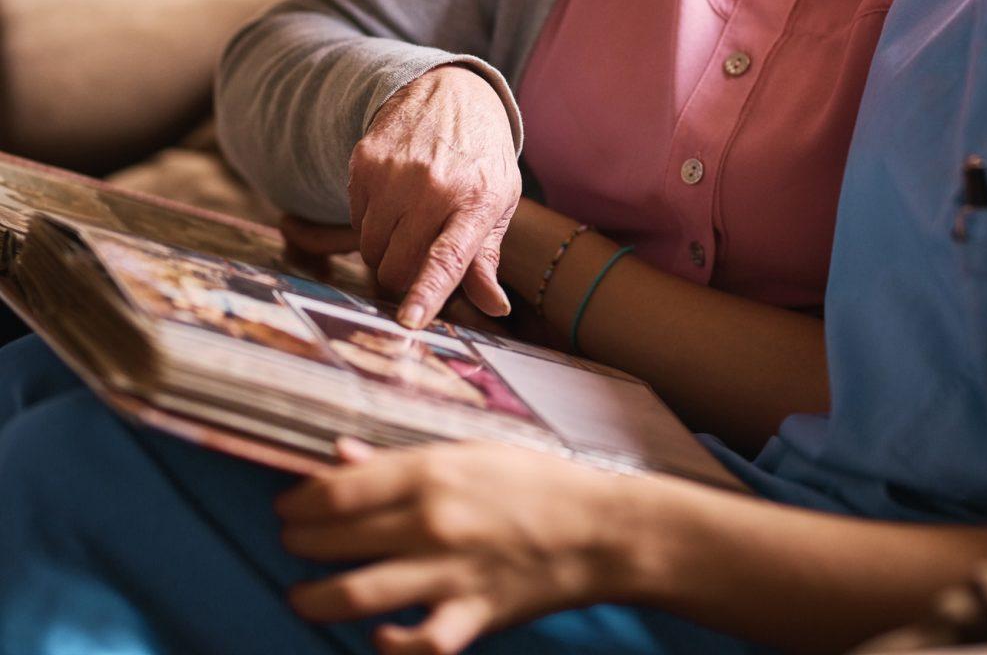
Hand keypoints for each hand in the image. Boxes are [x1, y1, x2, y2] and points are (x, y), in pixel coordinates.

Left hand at [277, 440, 639, 652]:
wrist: (598, 529)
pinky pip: (416, 645)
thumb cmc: (533, 481)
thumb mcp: (468, 451)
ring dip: (316, 600)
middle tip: (291, 544)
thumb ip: (400, 459)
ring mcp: (448, 574)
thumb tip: (339, 456)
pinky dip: (389, 646)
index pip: (338, 491)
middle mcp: (430, 523)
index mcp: (430, 472)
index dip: (299, 501)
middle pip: (335, 540)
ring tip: (301, 599)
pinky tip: (376, 637)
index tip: (287, 506)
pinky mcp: (471, 618)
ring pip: (356, 596)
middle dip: (299, 544)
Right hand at [347, 65, 520, 327]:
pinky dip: (371, 222)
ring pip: (371, 249)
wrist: (451, 92)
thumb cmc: (480, 158)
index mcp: (477, 201)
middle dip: (405, 274)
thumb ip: (488, 257)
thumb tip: (495, 307)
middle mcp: (434, 186)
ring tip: (410, 221)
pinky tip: (394, 197)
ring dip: (385, 249)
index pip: (448, 259)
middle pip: (397, 266)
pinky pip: (356, 221)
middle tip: (421, 252)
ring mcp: (395, 173)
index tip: (408, 321)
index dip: (426, 294)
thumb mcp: (499, 201)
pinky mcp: (365, 161)